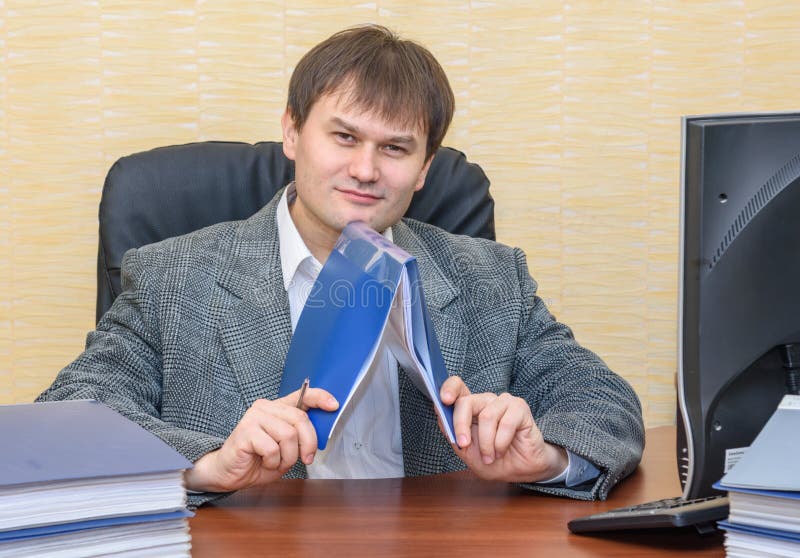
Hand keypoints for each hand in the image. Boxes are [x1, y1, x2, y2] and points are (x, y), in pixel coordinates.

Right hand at [184, 387, 337, 492]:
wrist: (229, 473)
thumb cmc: (258, 460)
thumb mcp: (287, 448)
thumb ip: (300, 437)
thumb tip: (319, 433)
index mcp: (278, 408)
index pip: (302, 395)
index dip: (320, 398)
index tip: (333, 406)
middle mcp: (266, 407)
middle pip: (300, 419)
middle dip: (308, 443)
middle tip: (305, 459)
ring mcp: (254, 417)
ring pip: (288, 435)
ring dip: (288, 457)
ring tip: (276, 462)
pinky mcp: (245, 431)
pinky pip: (272, 448)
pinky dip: (273, 462)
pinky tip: (263, 462)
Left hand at [440, 376, 567, 482]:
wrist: (519, 471)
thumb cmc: (493, 460)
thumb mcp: (467, 451)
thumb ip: (453, 434)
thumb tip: (440, 415)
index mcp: (471, 408)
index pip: (457, 387)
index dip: (449, 388)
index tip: (443, 399)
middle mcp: (486, 401)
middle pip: (467, 402)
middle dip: (461, 425)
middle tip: (463, 444)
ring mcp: (503, 402)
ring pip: (487, 416)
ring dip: (486, 443)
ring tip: (490, 456)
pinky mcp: (520, 408)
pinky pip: (506, 423)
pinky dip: (500, 443)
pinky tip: (501, 450)